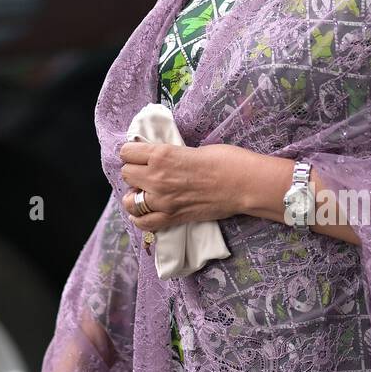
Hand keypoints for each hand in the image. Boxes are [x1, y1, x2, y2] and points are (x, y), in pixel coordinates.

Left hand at [118, 140, 254, 231]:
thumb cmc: (225, 160)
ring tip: (146, 193)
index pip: (127, 152)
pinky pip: (143, 223)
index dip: (133, 153)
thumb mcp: (191, 149)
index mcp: (161, 155)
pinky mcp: (172, 218)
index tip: (141, 156)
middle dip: (135, 173)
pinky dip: (140, 218)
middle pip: (126, 174)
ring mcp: (163, 201)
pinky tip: (145, 212)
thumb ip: (171, 156)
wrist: (244, 184)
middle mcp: (156, 178)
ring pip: (129, 200)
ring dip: (135, 196)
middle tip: (147, 174)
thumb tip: (160, 160)